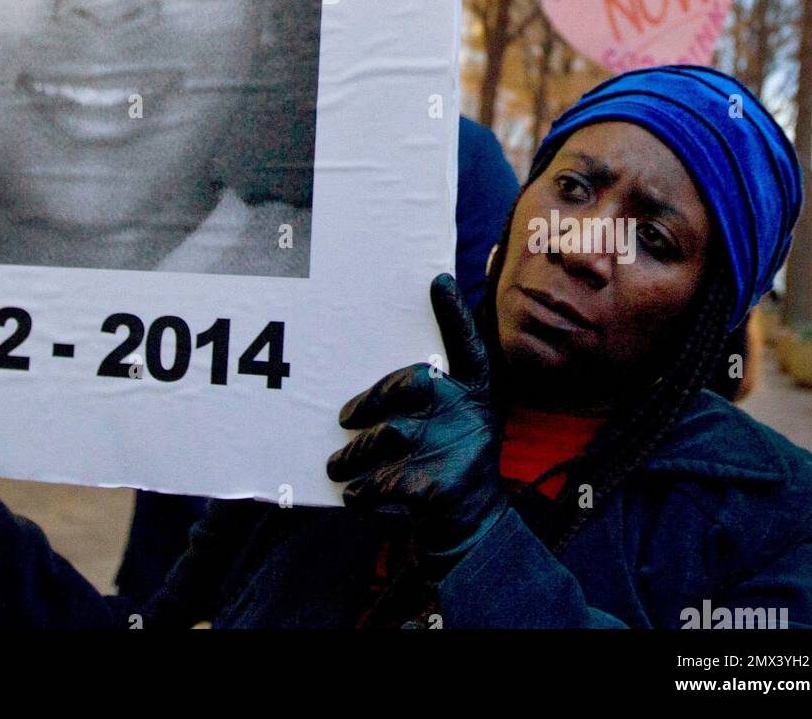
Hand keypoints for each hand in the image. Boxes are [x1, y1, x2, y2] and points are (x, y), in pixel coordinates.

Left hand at [326, 273, 506, 579]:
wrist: (473, 530)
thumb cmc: (448, 461)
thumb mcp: (454, 422)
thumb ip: (431, 393)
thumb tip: (375, 379)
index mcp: (476, 394)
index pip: (469, 345)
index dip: (455, 313)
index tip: (438, 280)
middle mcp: (471, 415)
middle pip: (411, 385)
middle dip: (370, 401)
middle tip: (344, 418)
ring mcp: (458, 451)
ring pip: (386, 437)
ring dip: (353, 454)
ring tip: (336, 465)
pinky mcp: (439, 488)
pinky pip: (382, 480)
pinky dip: (362, 490)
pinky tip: (353, 496)